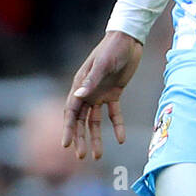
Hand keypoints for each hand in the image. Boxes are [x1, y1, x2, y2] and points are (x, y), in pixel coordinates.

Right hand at [61, 31, 142, 159]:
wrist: (128, 39)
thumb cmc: (112, 49)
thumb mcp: (102, 65)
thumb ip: (91, 81)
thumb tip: (79, 96)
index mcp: (79, 86)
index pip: (71, 112)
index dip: (68, 129)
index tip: (66, 145)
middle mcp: (87, 92)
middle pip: (80, 120)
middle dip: (80, 138)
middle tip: (81, 156)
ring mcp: (100, 94)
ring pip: (95, 121)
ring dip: (96, 137)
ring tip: (97, 156)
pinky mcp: (114, 93)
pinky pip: (114, 114)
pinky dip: (117, 126)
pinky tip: (121, 139)